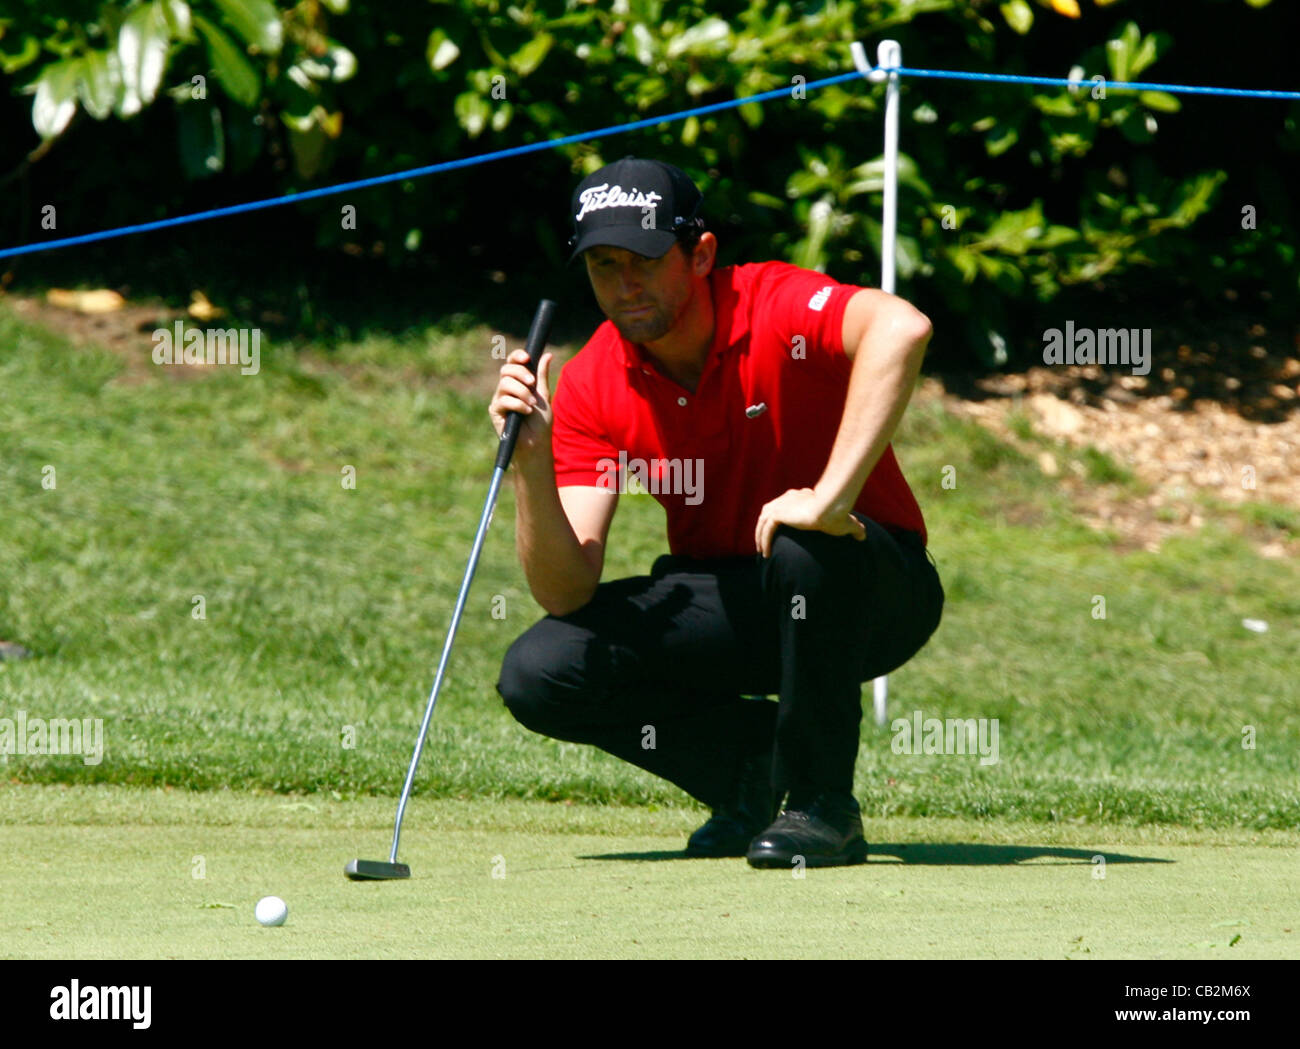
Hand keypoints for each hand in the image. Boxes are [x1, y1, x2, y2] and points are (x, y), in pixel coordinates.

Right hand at [489, 349, 553, 464]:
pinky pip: (503, 400)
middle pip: (506, 370)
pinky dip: (518, 404)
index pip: (512, 363)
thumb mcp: (544, 395)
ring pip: (505, 383)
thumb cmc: (540, 422)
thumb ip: (542, 376)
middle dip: (521, 373)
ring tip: (532, 404)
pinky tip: (526, 412)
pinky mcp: (495, 412)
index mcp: (518, 382)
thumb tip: (547, 355)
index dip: (517, 356)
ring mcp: (499, 400)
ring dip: (522, 392)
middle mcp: (506, 389)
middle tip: (532, 383)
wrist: (536, 443)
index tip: (527, 358)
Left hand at [754, 487, 865, 557]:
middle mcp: (787, 499)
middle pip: (768, 512)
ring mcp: (781, 505)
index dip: (779, 520)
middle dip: (764, 527)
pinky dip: (764, 541)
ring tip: (763, 551)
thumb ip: (855, 528)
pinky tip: (765, 552)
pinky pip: (765, 529)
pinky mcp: (779, 514)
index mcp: (799, 497)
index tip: (778, 534)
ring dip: (760, 536)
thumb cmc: (839, 514)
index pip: (783, 506)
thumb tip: (864, 536)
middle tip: (764, 543)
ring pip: (763, 522)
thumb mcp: (848, 522)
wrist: (832, 509)